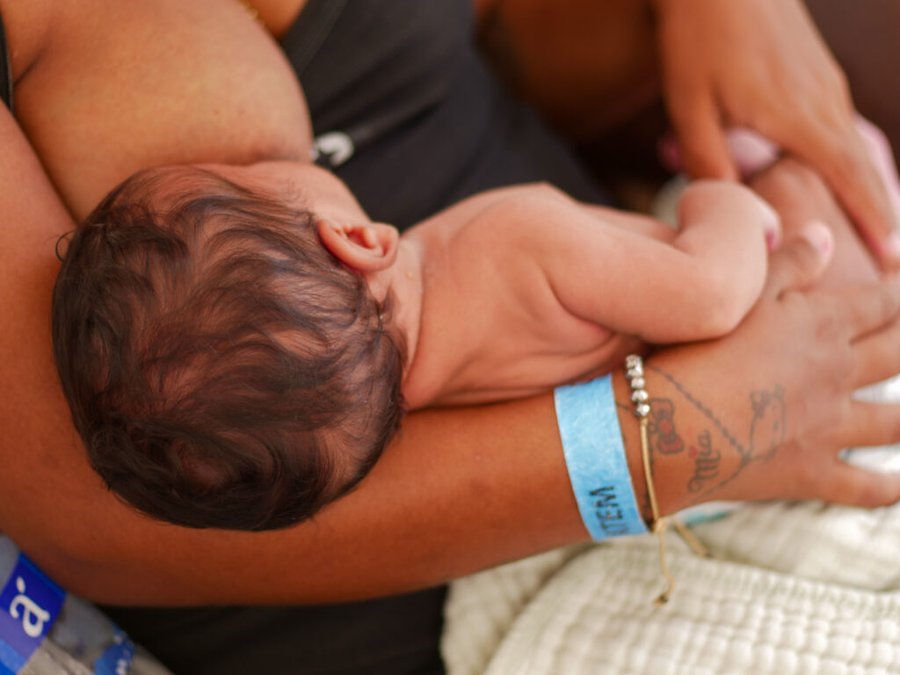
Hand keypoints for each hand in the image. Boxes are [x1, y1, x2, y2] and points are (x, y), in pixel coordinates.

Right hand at [633, 223, 899, 514]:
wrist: (668, 428)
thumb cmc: (691, 355)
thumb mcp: (735, 296)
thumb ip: (786, 263)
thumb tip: (825, 234)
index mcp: (820, 325)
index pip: (884, 300)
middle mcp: (837, 374)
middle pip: (899, 353)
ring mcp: (829, 429)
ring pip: (896, 422)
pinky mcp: (811, 474)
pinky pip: (867, 489)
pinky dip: (889, 487)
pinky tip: (898, 483)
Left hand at [653, 0, 899, 267]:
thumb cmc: (698, 36)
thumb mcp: (691, 110)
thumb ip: (713, 168)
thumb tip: (747, 218)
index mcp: (799, 115)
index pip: (849, 178)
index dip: (872, 220)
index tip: (892, 258)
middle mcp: (824, 100)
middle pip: (863, 166)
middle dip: (881, 212)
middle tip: (893, 259)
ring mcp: (825, 82)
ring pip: (853, 146)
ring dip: (865, 186)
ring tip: (871, 226)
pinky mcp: (815, 71)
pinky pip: (839, 125)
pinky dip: (847, 159)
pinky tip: (837, 176)